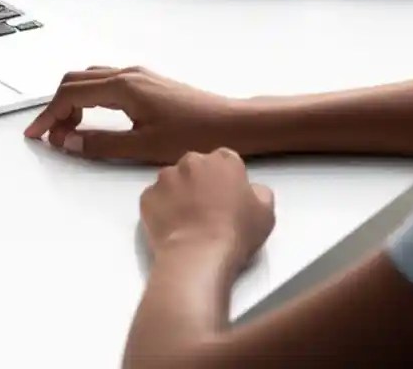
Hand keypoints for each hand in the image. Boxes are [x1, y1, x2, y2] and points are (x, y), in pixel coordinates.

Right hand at [24, 66, 248, 163]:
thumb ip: (99, 144)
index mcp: (123, 87)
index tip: (37, 135)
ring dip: (73, 101)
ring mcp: (139, 76)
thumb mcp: (142, 147)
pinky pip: (105, 82)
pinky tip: (93, 118)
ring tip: (70, 131)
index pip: (70, 95)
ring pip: (90, 80)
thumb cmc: (194, 135)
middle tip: (51, 135)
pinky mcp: (147, 83)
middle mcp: (128, 74)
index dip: (48, 115)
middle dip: (56, 107)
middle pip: (75, 81)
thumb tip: (67, 142)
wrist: (232, 124)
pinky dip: (89, 98)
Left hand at [140, 148, 274, 269]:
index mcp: (223, 161)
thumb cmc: (235, 233)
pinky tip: (172, 226)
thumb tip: (252, 190)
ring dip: (178, 192)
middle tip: (206, 208)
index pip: (226, 159)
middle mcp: (191, 162)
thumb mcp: (265, 213)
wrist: (197, 254)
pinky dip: (161, 208)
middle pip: (196, 166)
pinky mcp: (147, 196)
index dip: (226, 178)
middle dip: (200, 181)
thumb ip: (259, 192)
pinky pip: (155, 198)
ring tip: (186, 219)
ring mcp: (165, 178)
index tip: (227, 195)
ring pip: (172, 180)